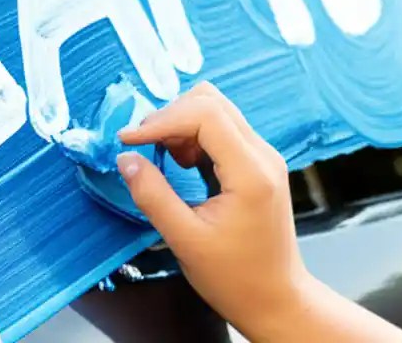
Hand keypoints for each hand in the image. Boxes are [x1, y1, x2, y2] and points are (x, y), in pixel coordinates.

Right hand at [118, 82, 401, 341]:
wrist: (276, 299)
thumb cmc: (235, 277)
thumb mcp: (184, 239)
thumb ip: (152, 195)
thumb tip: (126, 159)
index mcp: (250, 173)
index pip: (204, 115)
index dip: (161, 120)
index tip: (128, 141)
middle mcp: (263, 156)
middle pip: (211, 102)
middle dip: (169, 117)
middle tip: (143, 146)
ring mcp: (263, 158)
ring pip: (216, 110)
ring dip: (181, 124)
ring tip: (163, 157)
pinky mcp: (258, 164)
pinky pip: (222, 129)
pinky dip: (193, 136)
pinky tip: (181, 164)